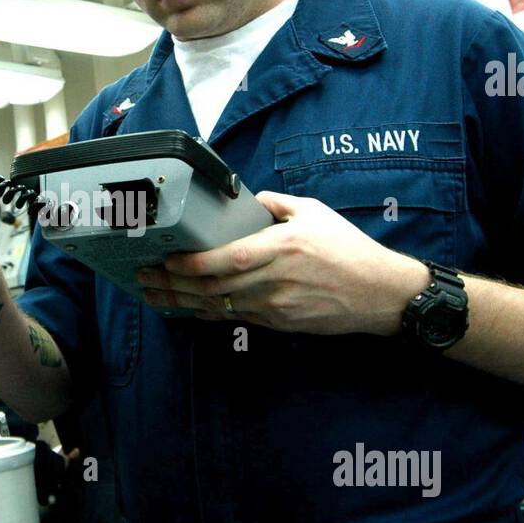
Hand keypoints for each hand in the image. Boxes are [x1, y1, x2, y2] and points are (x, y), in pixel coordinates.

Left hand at [134, 190, 429, 335]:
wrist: (380, 294)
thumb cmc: (349, 250)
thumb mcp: (314, 212)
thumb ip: (274, 203)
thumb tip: (244, 199)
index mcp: (282, 248)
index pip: (227, 260)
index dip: (192, 265)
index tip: (166, 260)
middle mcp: (274, 280)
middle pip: (212, 288)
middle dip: (172, 285)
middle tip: (143, 278)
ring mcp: (274, 306)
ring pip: (217, 307)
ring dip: (180, 302)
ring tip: (153, 294)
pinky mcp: (278, 322)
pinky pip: (233, 317)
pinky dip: (205, 312)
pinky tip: (185, 307)